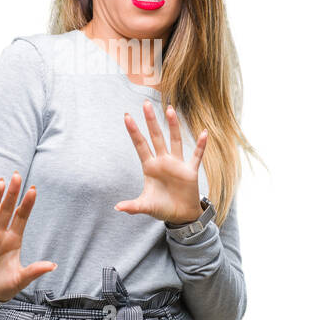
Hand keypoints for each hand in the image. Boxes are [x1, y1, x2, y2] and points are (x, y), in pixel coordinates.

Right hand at [0, 172, 55, 301]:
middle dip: (11, 194)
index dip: (26, 205)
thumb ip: (34, 271)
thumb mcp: (20, 280)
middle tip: (16, 176)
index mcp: (13, 242)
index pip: (21, 219)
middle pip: (6, 211)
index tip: (33, 190)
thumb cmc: (2, 287)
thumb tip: (53, 265)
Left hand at [115, 100, 206, 224]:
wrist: (180, 215)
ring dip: (173, 126)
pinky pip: (196, 155)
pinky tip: (203, 132)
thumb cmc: (161, 208)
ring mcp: (177, 164)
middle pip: (156, 137)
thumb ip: (132, 206)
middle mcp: (163, 161)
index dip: (134, 132)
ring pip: (175, 141)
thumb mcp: (145, 206)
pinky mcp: (190, 171)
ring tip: (170, 109)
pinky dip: (200, 145)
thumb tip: (116, 208)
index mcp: (149, 167)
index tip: (126, 117)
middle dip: (151, 121)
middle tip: (145, 104)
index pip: (140, 145)